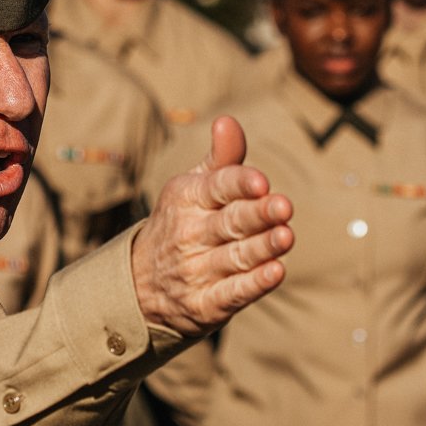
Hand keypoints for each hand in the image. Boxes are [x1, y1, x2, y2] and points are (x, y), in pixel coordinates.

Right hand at [130, 116, 292, 337]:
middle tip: (284, 206)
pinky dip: (253, 285)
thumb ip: (220, 158)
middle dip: (256, 214)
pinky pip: (231, 293)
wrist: (138, 286)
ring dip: (261, 248)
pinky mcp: (204, 304)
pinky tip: (275, 273)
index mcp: (187, 199)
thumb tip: (228, 121)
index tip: (262, 181)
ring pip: (235, 257)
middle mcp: (189, 234)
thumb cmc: (182, 224)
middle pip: (229, 223)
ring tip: (286, 236)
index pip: (216, 188)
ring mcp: (195, 271)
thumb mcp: (192, 187)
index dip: (239, 184)